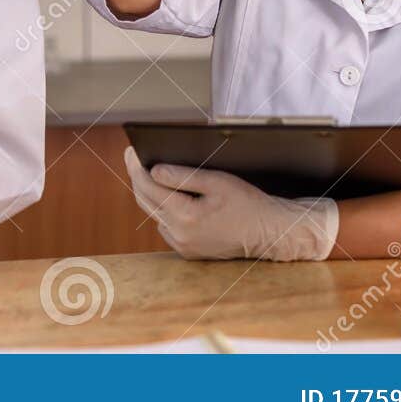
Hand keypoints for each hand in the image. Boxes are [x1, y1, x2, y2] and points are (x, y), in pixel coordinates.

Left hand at [123, 147, 338, 261]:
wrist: (269, 233)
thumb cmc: (247, 203)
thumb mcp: (217, 182)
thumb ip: (183, 176)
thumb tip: (153, 171)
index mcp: (185, 216)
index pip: (147, 186)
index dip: (135, 166)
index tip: (131, 150)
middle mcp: (179, 235)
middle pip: (145, 201)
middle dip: (138, 177)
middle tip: (136, 158)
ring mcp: (183, 246)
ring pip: (155, 215)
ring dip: (151, 194)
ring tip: (151, 173)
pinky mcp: (188, 252)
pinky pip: (167, 227)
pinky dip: (165, 211)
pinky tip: (172, 197)